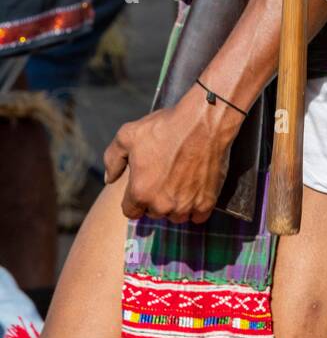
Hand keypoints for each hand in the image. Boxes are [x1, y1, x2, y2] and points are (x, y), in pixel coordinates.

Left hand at [103, 86, 239, 223]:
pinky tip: (196, 189)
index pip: (131, 212)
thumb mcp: (128, 134)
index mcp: (140, 192)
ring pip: (176, 216)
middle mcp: (161, 205)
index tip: (144, 185)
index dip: (135, 198)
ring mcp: (185, 206)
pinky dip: (196, 207)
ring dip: (176, 205)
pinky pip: (198, 217)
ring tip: (181, 183)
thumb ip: (112, 158)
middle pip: (154, 213)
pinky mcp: (206, 203)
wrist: (204, 121)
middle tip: (164, 178)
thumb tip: (109, 178)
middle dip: (156, 200)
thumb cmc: (165, 126)